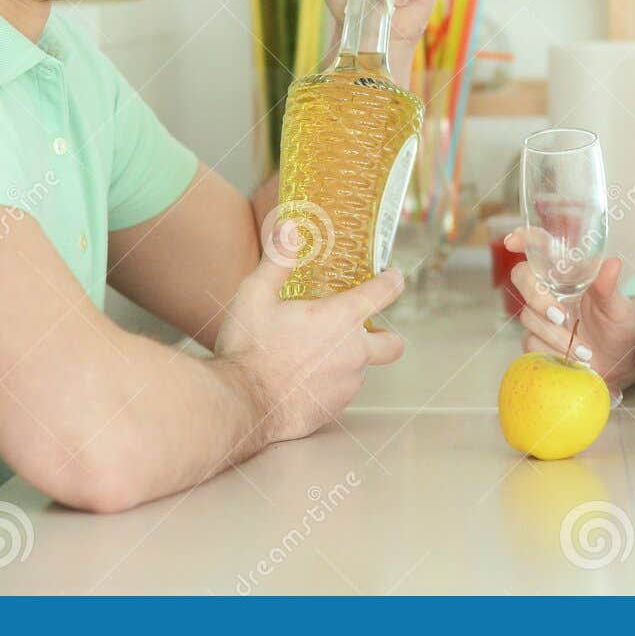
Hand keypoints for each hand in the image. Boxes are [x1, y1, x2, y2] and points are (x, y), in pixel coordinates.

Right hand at [215, 222, 406, 442]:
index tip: (392, 274)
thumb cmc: (249, 348)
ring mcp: (346, 385)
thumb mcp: (256, 295)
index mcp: (341, 319)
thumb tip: (289, 225)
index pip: (385, 293)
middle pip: (393, 344)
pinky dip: (328, 384)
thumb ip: (278, 260)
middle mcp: (354, 353)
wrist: (241, 405)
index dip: (393, 280)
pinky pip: (340, 392)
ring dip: (346, 359)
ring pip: (360, 369)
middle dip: (387, 335)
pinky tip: (301, 379)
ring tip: (313, 354)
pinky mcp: (333, 410)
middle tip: (365, 329)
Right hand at [507, 228, 634, 393]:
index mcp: (568, 273)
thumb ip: (609, 287)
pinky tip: (574, 360)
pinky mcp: (536, 340)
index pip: (541, 247)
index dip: (525, 239)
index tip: (512, 241)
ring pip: (529, 316)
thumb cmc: (618, 327)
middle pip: (522, 277)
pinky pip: (531, 342)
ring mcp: (539, 315)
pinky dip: (553, 352)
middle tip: (560, 316)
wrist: (618, 363)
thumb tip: (612, 263)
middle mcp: (550, 290)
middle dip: (538, 297)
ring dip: (556, 335)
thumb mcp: (619, 308)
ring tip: (585, 352)